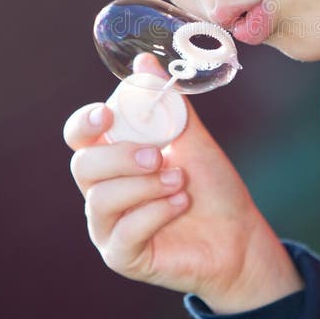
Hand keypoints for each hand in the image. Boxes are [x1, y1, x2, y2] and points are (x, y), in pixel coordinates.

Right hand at [63, 55, 303, 310]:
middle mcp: (103, 191)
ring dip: (145, 186)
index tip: (107, 114)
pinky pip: (122, 233)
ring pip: (101, 200)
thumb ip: (167, 104)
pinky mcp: (122, 256)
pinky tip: (180, 205)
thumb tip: (143, 61)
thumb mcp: (192, 139)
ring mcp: (108, 226)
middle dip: (121, 157)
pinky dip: (154, 213)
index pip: (79, 137)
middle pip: (83, 166)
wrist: (240, 234)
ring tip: (180, 182)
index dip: (85, 124)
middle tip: (158, 156)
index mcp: (114, 157)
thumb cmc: (211, 186)